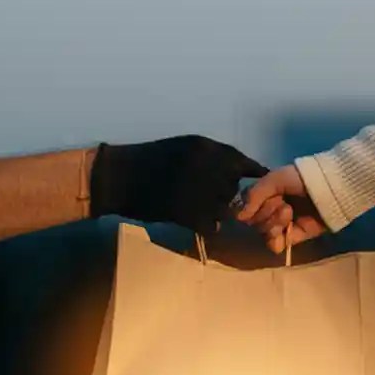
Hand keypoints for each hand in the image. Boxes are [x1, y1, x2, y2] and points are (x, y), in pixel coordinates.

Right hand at [89, 135, 267, 235]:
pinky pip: (210, 225)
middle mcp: (204, 166)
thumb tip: (234, 169)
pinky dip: (209, 227)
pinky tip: (202, 224)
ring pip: (225, 208)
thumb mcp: (182, 148)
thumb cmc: (148, 160)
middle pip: (233, 187)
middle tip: (221, 199)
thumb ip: (208, 157)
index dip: (251, 172)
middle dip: (231, 195)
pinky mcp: (185, 212)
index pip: (240, 160)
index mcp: (203, 147)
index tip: (257, 180)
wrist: (118, 177)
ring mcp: (195, 190)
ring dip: (221, 212)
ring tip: (211, 212)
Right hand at [235, 165, 327, 254]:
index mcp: (262, 196)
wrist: (329, 188)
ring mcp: (280, 226)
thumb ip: (254, 195)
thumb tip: (238, 217)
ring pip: (263, 233)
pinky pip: (274, 246)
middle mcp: (268, 211)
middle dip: (267, 212)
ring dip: (275, 222)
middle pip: (253, 222)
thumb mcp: (275, 179)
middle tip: (284, 203)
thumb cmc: (302, 178)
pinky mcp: (292, 238)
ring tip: (290, 213)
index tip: (265, 199)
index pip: (243, 209)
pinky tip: (286, 230)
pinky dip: (277, 241)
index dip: (250, 207)